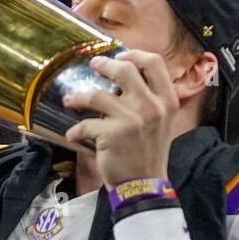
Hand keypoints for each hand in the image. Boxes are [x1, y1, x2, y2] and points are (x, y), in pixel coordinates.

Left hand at [62, 49, 176, 186]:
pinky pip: (86, 124)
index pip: (155, 62)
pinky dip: (76, 131)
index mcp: (167, 101)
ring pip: (97, 95)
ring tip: (71, 101)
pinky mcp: (112, 135)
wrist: (144, 186)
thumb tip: (126, 75)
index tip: (121, 56)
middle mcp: (152, 107)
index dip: (134, 53)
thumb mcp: (162, 122)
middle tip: (94, 66)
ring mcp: (131, 120)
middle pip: (125, 69)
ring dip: (79, 96)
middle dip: (105, 64)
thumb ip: (151, 98)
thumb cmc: (149, 153)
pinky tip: (72, 135)